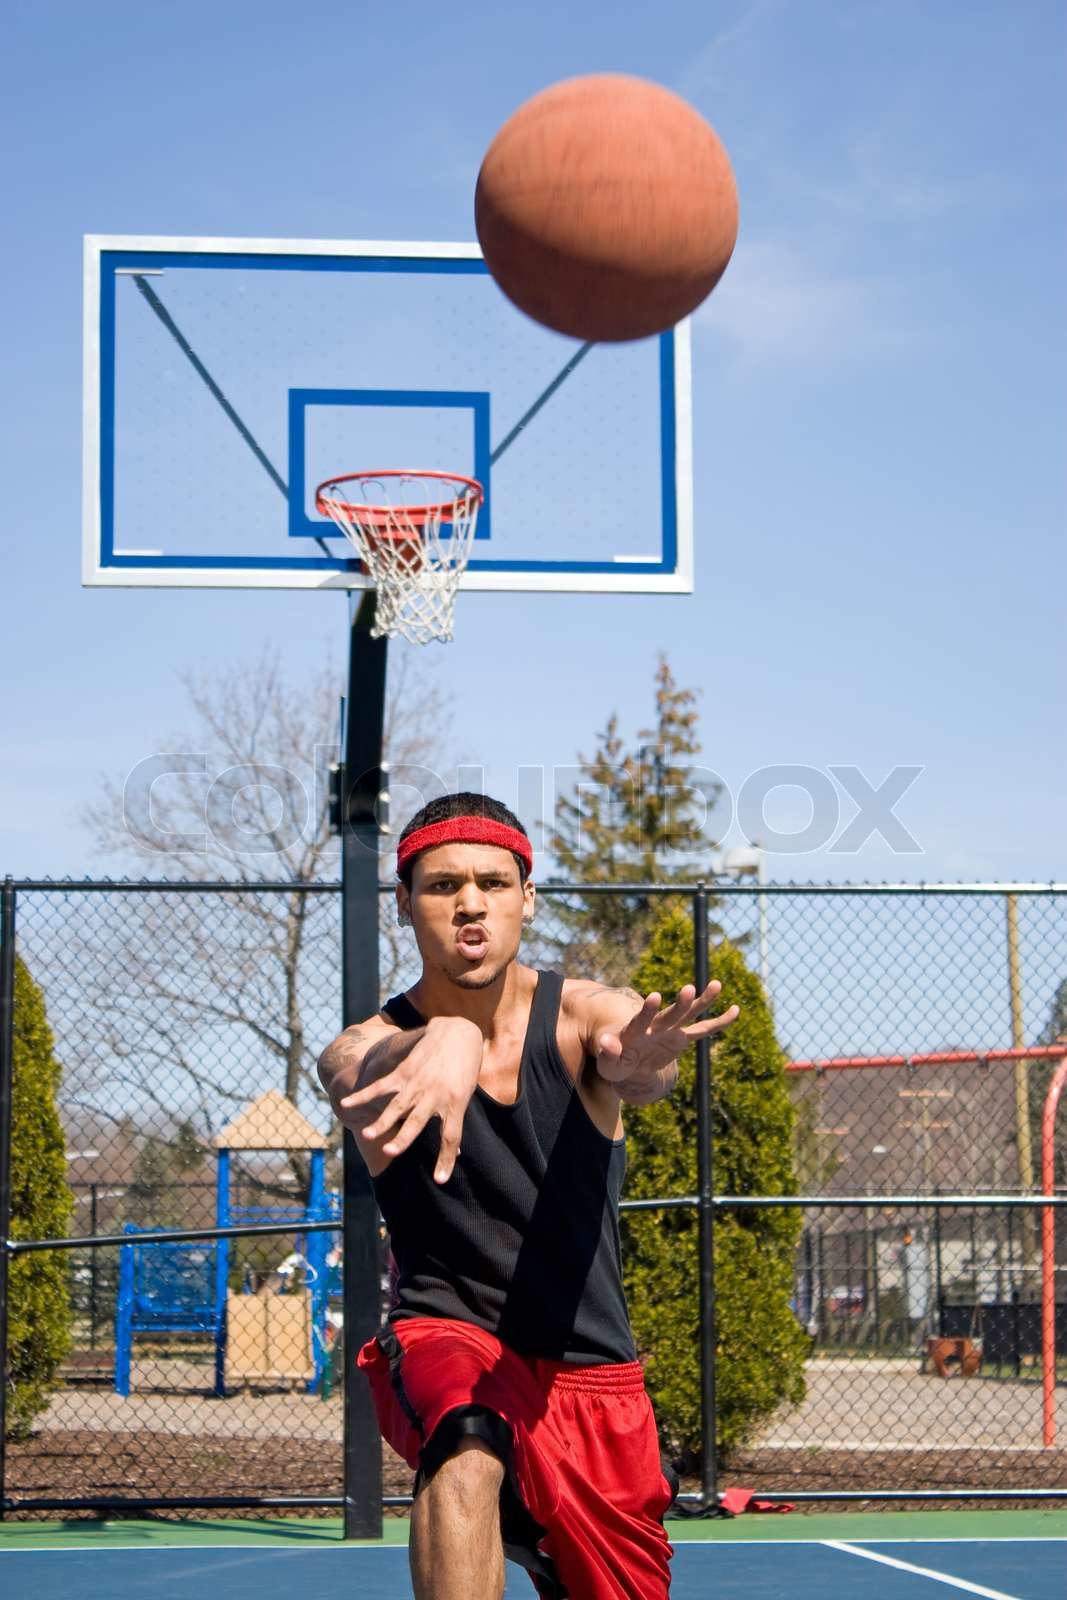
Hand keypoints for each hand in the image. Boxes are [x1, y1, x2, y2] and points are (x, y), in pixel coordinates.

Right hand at [337, 1016, 481, 1183]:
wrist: (457, 1033)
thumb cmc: (463, 1070)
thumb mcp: (465, 1096)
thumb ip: (454, 1122)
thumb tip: (458, 1152)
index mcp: (455, 1104)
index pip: (451, 1136)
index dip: (446, 1158)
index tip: (440, 1179)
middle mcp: (435, 1095)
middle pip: (418, 1121)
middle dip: (403, 1138)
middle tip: (389, 1153)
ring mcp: (419, 1082)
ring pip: (397, 1105)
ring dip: (381, 1120)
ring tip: (367, 1134)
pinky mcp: (405, 1071)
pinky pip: (382, 1086)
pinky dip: (364, 1095)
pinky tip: (347, 1103)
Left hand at [596, 982, 738, 1102]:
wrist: (627, 1062)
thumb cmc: (615, 1063)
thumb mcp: (609, 1064)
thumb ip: (608, 1053)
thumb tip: (605, 1042)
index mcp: (635, 1031)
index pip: (642, 1019)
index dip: (648, 1010)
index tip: (655, 995)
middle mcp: (655, 1026)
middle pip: (670, 1014)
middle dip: (680, 1003)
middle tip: (689, 988)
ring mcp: (669, 1030)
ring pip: (689, 1013)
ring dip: (703, 1000)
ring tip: (717, 984)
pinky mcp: (681, 1037)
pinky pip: (703, 1030)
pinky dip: (718, 1022)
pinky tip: (735, 1010)